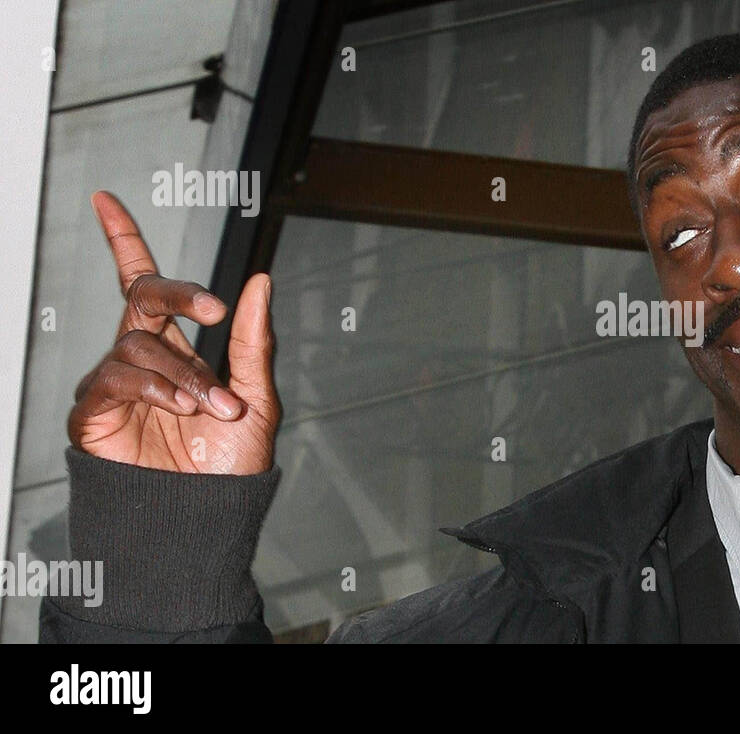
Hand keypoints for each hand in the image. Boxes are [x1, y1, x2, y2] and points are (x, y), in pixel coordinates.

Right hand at [68, 191, 279, 473]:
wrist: (207, 519)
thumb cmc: (231, 465)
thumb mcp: (258, 399)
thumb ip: (255, 342)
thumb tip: (259, 281)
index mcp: (178, 349)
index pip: (145, 286)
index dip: (122, 241)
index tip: (105, 200)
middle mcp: (143, 359)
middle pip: (140, 297)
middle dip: (175, 294)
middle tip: (214, 310)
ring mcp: (115, 385)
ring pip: (140, 345)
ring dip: (184, 373)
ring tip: (212, 407)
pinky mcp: (92, 413)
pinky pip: (116, 379)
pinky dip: (155, 388)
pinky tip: (181, 407)